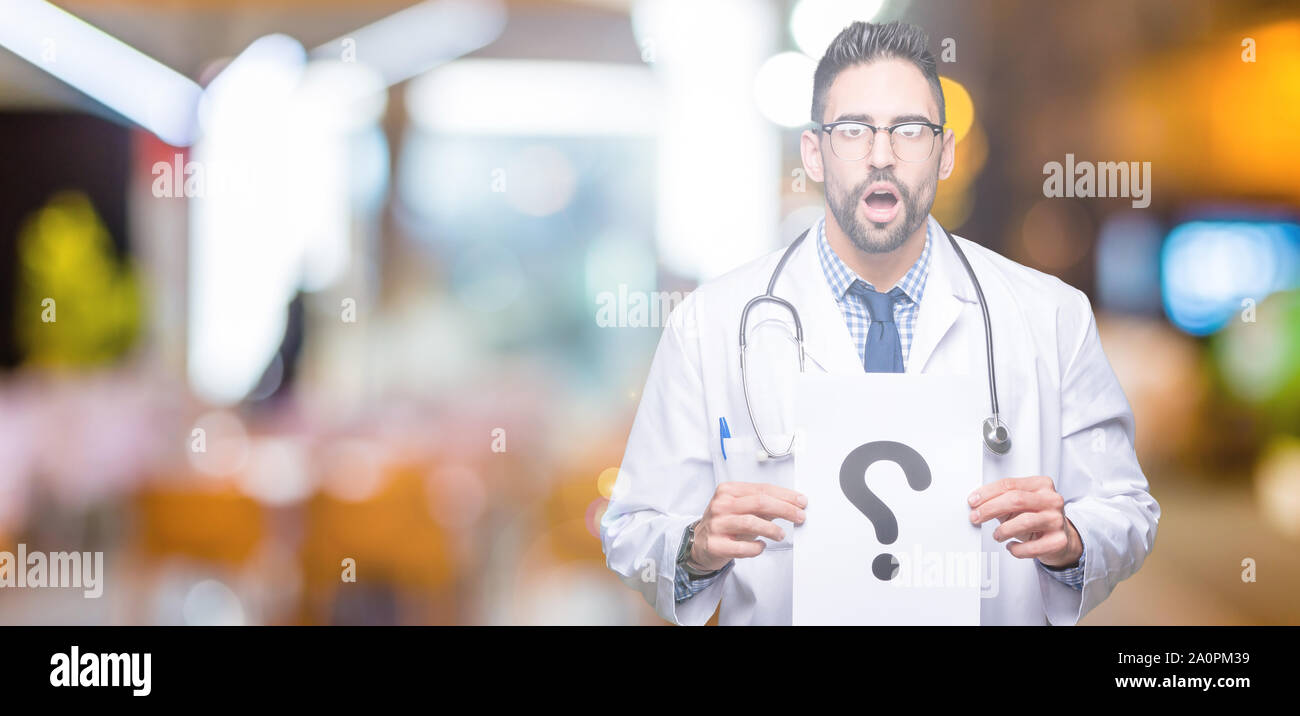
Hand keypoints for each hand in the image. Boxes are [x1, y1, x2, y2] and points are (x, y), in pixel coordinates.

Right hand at [689, 482, 807, 571]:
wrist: (700, 543)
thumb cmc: (726, 523)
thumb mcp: (743, 508)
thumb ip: (764, 505)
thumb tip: (792, 504)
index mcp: (728, 491)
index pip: (762, 489)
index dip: (785, 495)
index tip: (800, 502)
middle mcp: (721, 505)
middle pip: (759, 502)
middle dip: (784, 509)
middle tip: (799, 516)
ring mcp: (717, 524)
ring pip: (750, 522)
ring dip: (772, 529)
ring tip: (780, 534)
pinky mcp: (715, 545)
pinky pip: (741, 547)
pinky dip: (755, 548)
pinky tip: (761, 546)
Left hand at [968, 476, 1081, 567]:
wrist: (1061, 538)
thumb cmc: (1036, 518)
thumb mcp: (1020, 504)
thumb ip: (1002, 499)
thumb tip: (977, 503)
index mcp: (1041, 485)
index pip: (1010, 484)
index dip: (987, 493)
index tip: (973, 501)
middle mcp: (1052, 500)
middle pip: (1015, 500)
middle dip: (990, 509)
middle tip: (976, 517)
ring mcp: (1057, 520)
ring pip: (1024, 521)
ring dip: (1003, 530)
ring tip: (997, 535)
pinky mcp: (1058, 541)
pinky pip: (1032, 547)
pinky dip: (1017, 549)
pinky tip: (1011, 546)